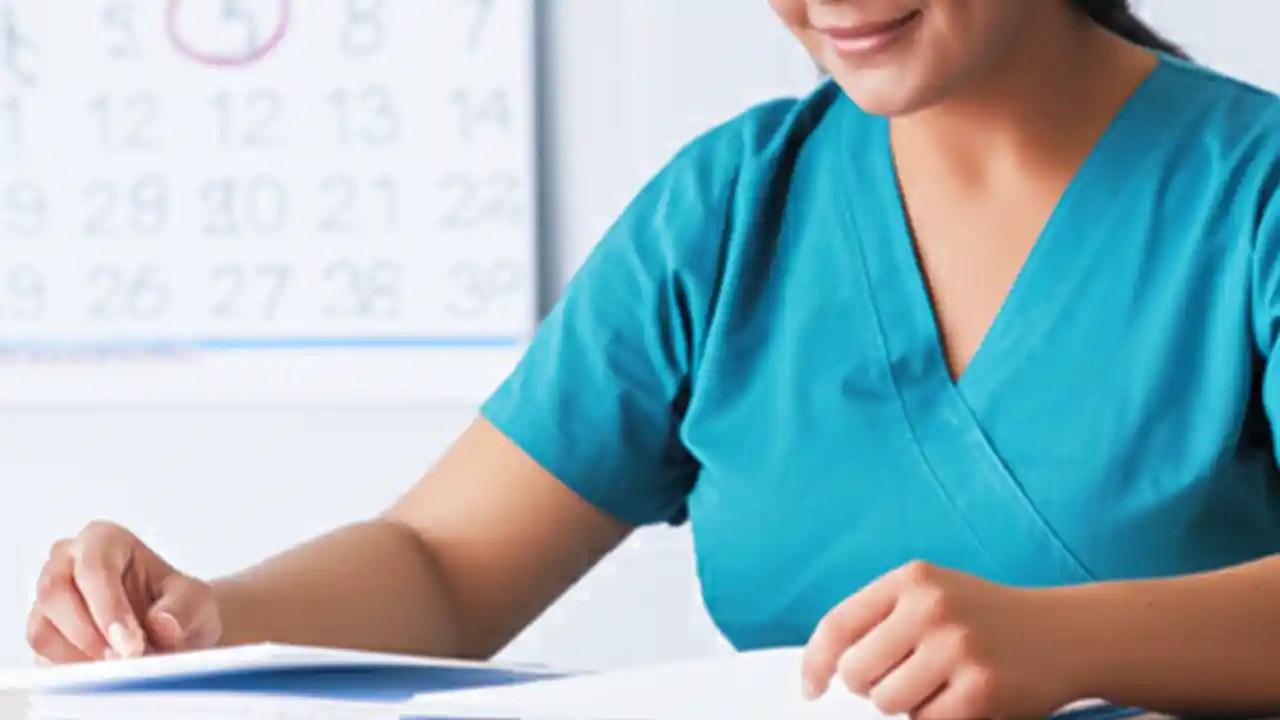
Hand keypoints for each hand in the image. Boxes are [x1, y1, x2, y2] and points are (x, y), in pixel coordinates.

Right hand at [27, 521, 221, 663]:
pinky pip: (42, 655)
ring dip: (78, 655)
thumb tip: (161, 624)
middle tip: (124, 660)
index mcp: (104, 540)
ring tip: (118, 668)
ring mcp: (49, 598)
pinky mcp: (44, 633)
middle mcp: (67, 562)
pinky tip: (102, 675)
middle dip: (89, 634)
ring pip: (42, 628)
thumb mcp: (196, 601)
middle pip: (55, 594)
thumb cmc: (179, 606)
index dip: (109, 609)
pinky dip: (70, 670)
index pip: (94, 568)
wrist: (174, 631)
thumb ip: (183, 608)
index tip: (131, 645)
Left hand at [801, 561, 1086, 717]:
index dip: (815, 664)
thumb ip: (881, 620)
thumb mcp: (932, 596)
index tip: (811, 689)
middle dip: (871, 686)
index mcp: (912, 579)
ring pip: (887, 702)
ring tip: (939, 685)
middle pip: (857, 672)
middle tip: (905, 679)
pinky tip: (963, 699)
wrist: (1067, 634)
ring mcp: (957, 647)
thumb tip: (827, 671)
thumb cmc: (986, 619)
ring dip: (907, 705)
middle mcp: (932, 607)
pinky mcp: (981, 689)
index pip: (837, 626)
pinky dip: (937, 719)